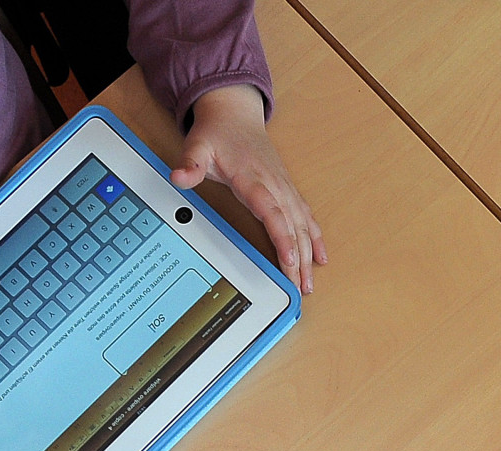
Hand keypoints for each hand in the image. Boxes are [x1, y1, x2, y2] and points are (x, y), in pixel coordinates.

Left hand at [172, 85, 325, 294]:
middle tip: (301, 288)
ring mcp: (284, 188)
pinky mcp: (288, 190)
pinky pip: (307, 217)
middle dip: (299, 260)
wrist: (235, 113)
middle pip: (293, 227)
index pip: (273, 213)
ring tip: (309, 283)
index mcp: (254, 179)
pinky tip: (321, 257)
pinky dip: (315, 238)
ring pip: (303, 226)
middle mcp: (275, 185)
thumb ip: (190, 164)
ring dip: (309, 255)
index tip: (290, 261)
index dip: (283, 238)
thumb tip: (180, 177)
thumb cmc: (218, 133)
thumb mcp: (197, 146)